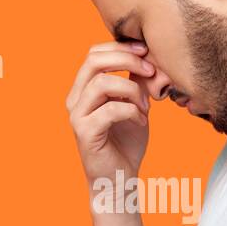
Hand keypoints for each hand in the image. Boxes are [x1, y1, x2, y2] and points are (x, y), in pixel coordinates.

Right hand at [65, 40, 155, 184]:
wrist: (119, 178)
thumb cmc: (126, 142)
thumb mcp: (136, 104)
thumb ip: (136, 81)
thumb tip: (147, 55)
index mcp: (84, 89)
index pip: (94, 54)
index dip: (120, 47)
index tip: (146, 51)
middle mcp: (75, 99)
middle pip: (94, 61)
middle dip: (127, 60)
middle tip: (151, 70)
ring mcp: (77, 116)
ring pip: (102, 83)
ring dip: (132, 90)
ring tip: (146, 106)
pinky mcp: (84, 133)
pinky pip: (110, 109)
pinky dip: (132, 111)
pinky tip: (142, 121)